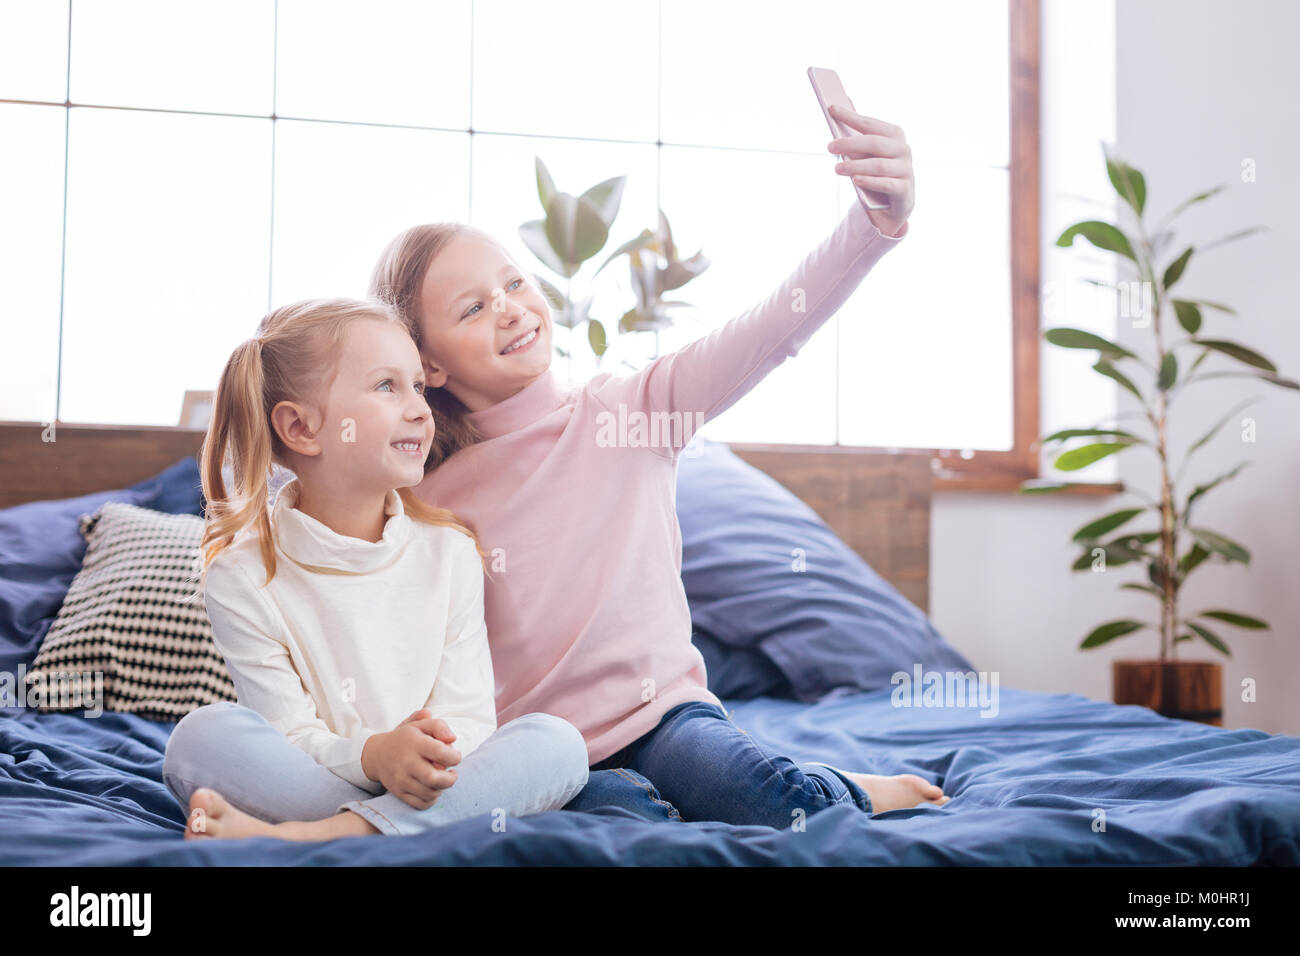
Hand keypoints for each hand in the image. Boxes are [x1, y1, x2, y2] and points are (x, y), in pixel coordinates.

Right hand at [362, 710, 462, 809]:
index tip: (454, 756)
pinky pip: (421, 804)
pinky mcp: (399, 793)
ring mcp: (401, 780)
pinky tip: (432, 789)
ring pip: (429, 793)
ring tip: (441, 779)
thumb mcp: (422, 725)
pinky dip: (432, 799)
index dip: (454, 757)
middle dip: (450, 779)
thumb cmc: (406, 739)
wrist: (378, 755)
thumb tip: (452, 739)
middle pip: (434, 779)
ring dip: (441, 788)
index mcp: (415, 743)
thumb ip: (439, 726)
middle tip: (451, 773)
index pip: (440, 753)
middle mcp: (407, 762)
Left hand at [826, 104, 913, 238]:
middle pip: (875, 143)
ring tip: (837, 169)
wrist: (893, 203)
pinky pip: (887, 184)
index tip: (831, 109)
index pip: (870, 123)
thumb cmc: (877, 173)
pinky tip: (856, 180)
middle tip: (830, 147)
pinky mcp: (905, 190)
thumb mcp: (866, 153)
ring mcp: (906, 170)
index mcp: (894, 135)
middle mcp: (903, 150)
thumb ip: (857, 133)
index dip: (851, 116)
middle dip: (850, 143)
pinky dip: (871, 181)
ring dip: (856, 166)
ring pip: (879, 165)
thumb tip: (841, 104)